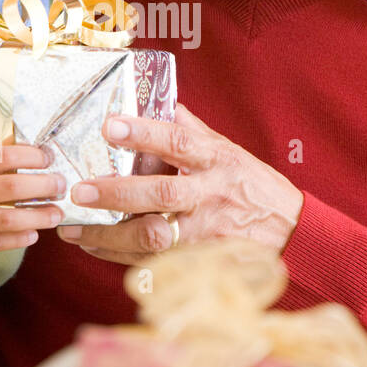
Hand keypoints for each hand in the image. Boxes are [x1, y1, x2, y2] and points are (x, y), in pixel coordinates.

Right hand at [0, 146, 67, 256]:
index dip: (34, 156)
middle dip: (46, 186)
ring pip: (13, 220)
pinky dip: (19, 239)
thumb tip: (18, 162)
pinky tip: (32, 235)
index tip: (48, 157)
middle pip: (17, 189)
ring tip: (56, 213)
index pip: (7, 157)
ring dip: (41, 216)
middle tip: (61, 185)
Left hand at [57, 103, 303, 265]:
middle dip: (116, 194)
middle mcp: (211, 196)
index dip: (144, 133)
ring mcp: (206, 234)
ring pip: (153, 238)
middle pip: (162, 195)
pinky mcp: (201, 264)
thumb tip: (161, 102)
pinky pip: (155, 264)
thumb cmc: (254, 187)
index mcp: (217, 160)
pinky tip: (96, 249)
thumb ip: (193, 132)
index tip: (110, 126)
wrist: (293, 234)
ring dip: (108, 236)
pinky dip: (120, 258)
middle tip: (80, 191)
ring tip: (74, 230)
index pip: (178, 141)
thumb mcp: (230, 151)